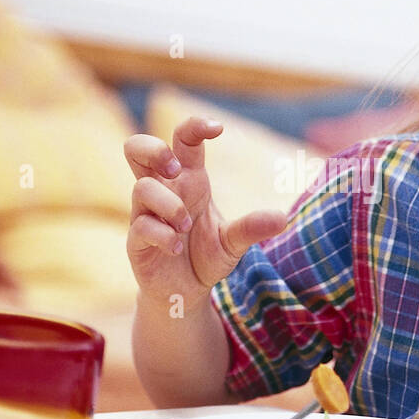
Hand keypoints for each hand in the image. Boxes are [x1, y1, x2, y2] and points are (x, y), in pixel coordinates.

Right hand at [123, 116, 287, 305]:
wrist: (186, 293)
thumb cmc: (206, 258)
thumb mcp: (234, 243)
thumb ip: (251, 228)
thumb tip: (282, 219)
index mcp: (188, 181)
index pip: (183, 140)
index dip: (195, 126)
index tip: (218, 129)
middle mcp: (164, 191)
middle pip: (137, 148)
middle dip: (153, 150)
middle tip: (176, 169)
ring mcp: (145, 214)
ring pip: (141, 187)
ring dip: (169, 204)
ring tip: (186, 225)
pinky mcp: (136, 240)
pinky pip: (141, 225)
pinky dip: (163, 235)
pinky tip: (177, 248)